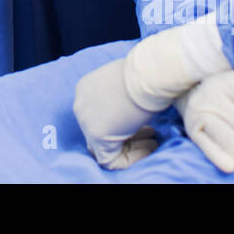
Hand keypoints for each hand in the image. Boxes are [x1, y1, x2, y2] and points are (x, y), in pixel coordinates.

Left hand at [73, 17, 229, 168]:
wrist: (148, 74)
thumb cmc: (144, 75)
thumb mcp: (128, 84)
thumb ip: (121, 98)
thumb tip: (130, 110)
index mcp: (85, 89)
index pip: (97, 116)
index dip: (120, 124)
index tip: (143, 124)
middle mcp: (80, 105)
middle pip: (99, 131)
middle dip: (126, 136)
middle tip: (150, 133)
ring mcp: (85, 120)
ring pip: (104, 148)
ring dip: (131, 147)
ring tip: (153, 141)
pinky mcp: (96, 135)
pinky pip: (110, 159)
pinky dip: (132, 158)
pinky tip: (150, 147)